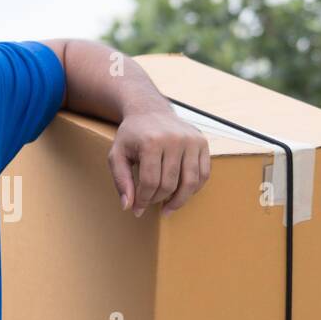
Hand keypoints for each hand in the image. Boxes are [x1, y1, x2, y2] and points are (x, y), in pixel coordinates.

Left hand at [107, 102, 210, 216]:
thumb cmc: (132, 135)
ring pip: (190, 182)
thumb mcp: (117, 155)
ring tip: (168, 208)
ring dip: (179, 200)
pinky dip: (194, 189)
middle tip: (150, 204)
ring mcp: (191, 140)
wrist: (150, 110)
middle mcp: (175, 139)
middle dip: (158, 200)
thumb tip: (128, 206)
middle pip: (170, 184)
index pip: (150, 182)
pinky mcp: (202, 142)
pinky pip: (203, 174)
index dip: (143, 200)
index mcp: (152, 142)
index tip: (137, 209)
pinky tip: (182, 194)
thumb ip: (120, 180)